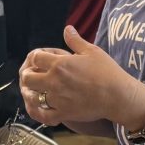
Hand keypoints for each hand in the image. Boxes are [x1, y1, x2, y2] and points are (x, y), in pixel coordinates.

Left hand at [19, 26, 144, 127]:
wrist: (117, 95)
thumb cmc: (107, 71)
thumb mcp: (92, 51)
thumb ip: (76, 40)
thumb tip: (67, 29)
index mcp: (60, 64)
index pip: (35, 57)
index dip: (35, 57)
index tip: (39, 59)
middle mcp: (55, 81)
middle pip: (28, 78)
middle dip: (27, 76)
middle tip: (32, 76)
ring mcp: (57, 99)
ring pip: (32, 97)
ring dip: (30, 93)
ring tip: (33, 92)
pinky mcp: (63, 113)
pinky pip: (43, 115)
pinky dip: (38, 112)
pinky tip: (40, 108)